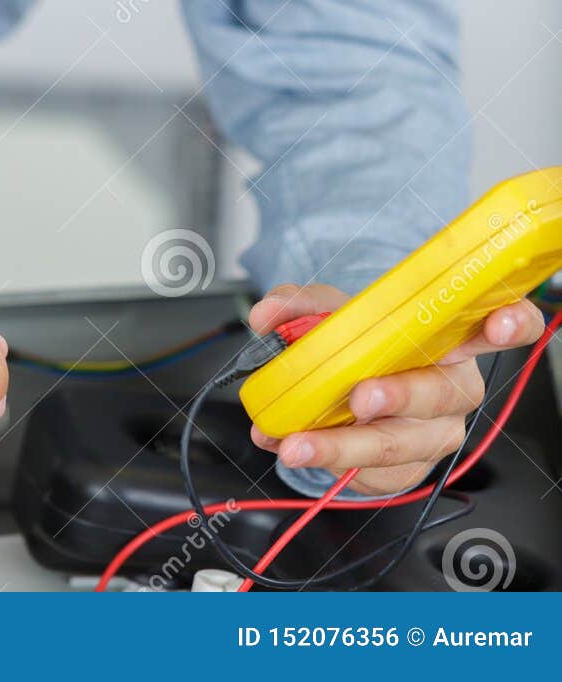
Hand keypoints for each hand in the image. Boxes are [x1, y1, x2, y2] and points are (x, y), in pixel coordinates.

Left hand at [246, 282, 543, 496]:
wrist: (350, 384)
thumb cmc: (361, 340)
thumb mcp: (330, 309)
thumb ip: (298, 303)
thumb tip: (265, 313)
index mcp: (450, 336)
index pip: (505, 325)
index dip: (511, 324)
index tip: (497, 325)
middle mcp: (453, 387)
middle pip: (437, 395)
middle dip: (398, 396)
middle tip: (358, 397)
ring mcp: (435, 434)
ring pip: (398, 444)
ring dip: (342, 444)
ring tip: (297, 442)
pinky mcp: (410, 470)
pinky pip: (376, 474)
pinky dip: (332, 463)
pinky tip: (303, 450)